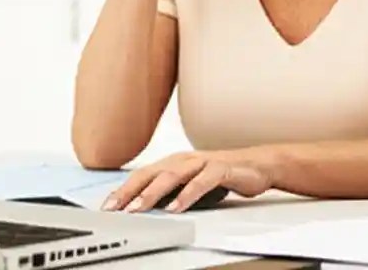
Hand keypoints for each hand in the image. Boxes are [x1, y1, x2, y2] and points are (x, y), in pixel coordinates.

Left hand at [102, 149, 273, 213]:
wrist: (260, 164)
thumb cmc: (223, 174)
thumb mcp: (191, 183)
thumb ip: (171, 191)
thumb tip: (145, 207)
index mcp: (175, 162)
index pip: (143, 174)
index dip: (123, 189)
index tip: (106, 206)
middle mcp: (185, 159)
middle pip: (151, 173)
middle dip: (130, 191)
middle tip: (114, 208)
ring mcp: (203, 162)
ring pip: (172, 175)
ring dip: (152, 193)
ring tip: (138, 208)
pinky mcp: (222, 168)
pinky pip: (202, 181)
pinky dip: (187, 195)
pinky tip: (177, 208)